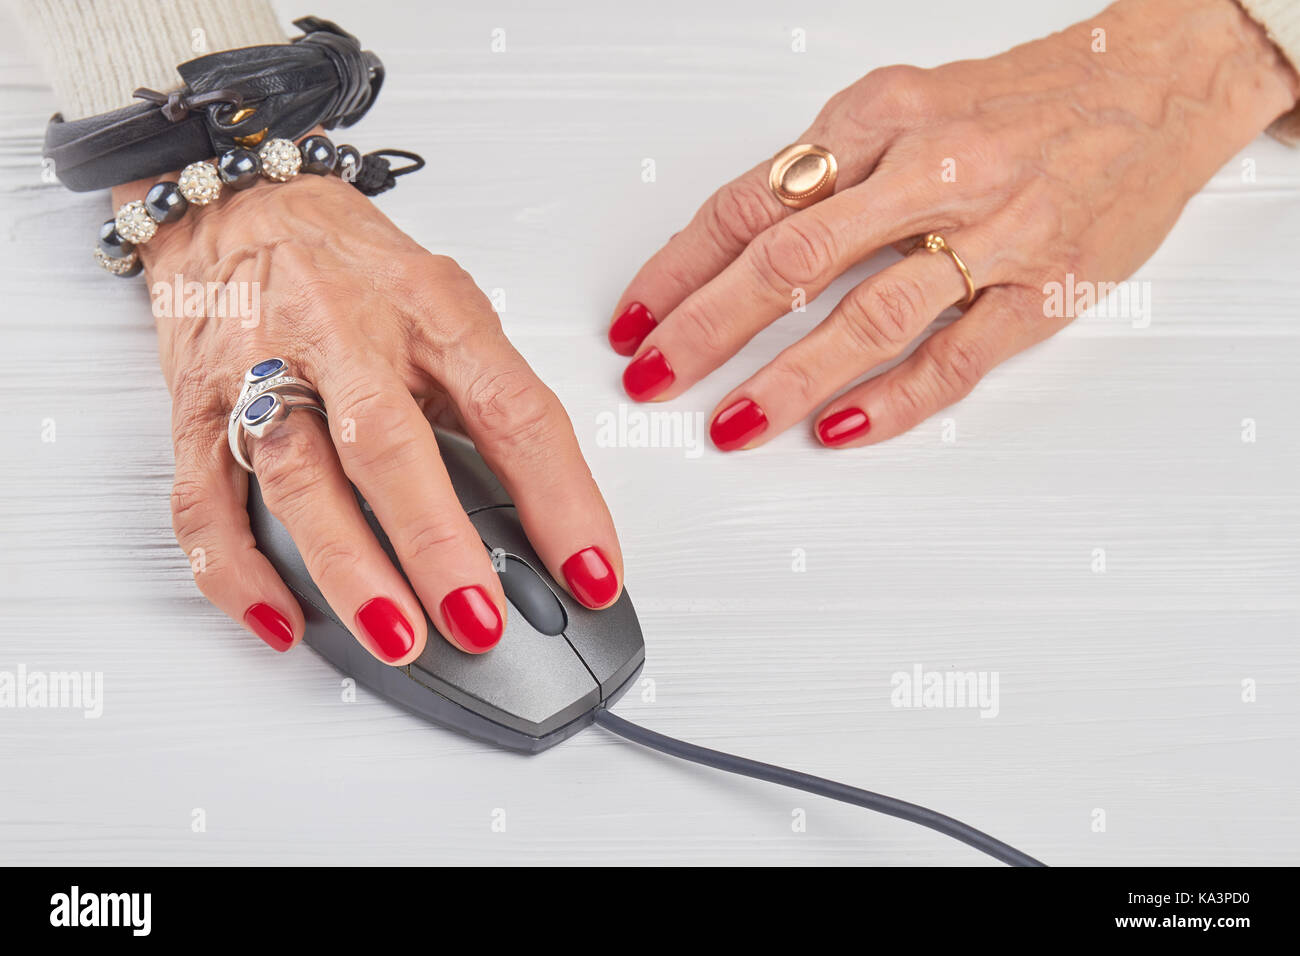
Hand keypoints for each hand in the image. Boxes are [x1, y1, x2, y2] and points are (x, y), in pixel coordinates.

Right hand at [116, 168, 622, 660]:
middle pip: (390, 442)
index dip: (560, 497)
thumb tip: (543, 514)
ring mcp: (260, 368)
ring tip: (396, 635)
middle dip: (438, 542)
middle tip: (480, 620)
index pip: (511, 408)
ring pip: (297, 476)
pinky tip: (279, 621)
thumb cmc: (356, 266)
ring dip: (347, 566)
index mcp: (431, 311)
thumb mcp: (447, 305)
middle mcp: (344, 335)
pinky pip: (204, 499)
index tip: (593, 572)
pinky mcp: (196, 405)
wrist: (239, 202)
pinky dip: (237, 571)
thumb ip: (488, 395)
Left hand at [609, 0, 1299, 449]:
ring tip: (733, 421)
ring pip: (868, 315)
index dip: (680, 268)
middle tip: (656, 376)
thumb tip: (734, 244)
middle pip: (792, 258)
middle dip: (708, 327)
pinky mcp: (1040, 291)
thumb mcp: (903, 105)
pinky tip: (839, 429)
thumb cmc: (1021, 103)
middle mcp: (930, 168)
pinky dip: (892, 401)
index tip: (637, 317)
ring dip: (787, 377)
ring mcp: (991, 233)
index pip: (752, 200)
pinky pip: (956, 357)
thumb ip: (825, 171)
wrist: (1152, 85)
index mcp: (880, 115)